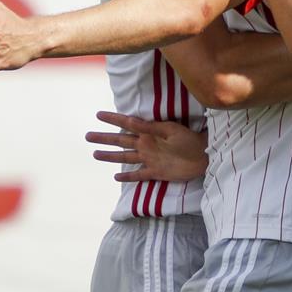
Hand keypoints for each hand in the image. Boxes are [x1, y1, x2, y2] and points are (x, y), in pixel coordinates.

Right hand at [87, 111, 207, 182]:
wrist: (204, 156)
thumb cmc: (190, 139)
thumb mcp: (169, 130)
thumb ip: (148, 127)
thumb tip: (129, 119)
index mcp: (149, 133)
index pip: (127, 124)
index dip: (113, 119)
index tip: (98, 115)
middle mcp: (146, 146)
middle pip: (120, 141)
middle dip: (104, 138)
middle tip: (87, 136)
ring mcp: (150, 160)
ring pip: (125, 157)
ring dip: (110, 156)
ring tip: (95, 154)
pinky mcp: (156, 173)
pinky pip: (138, 175)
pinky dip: (128, 177)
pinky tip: (116, 177)